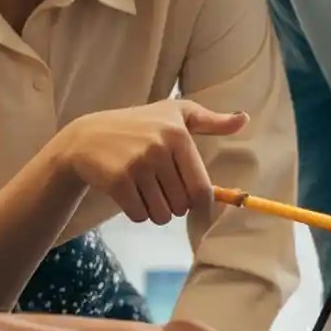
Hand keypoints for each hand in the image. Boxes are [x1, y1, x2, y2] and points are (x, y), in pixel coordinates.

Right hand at [53, 99, 248, 224]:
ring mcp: (137, 165)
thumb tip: (243, 119)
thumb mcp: (174, 114)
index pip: (201, 189)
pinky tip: (127, 193)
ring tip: (142, 190)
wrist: (86, 137)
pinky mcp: (117, 181)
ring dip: (154, 211)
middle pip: (181, 205)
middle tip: (158, 187)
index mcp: (178, 134)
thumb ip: (211, 121)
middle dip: (172, 205)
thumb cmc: (137, 125)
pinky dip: (136, 212)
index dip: (199, 204)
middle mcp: (159, 148)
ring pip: (161, 214)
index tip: (192, 204)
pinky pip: (140, 216)